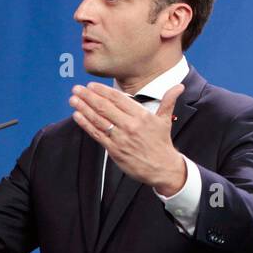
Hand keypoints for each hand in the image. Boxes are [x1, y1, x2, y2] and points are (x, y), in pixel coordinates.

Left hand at [69, 82, 187, 195]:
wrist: (162, 167)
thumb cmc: (161, 143)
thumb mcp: (165, 120)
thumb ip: (168, 101)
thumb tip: (178, 87)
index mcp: (142, 115)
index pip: (119, 99)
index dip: (103, 91)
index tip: (91, 85)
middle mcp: (130, 125)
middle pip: (105, 107)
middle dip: (89, 96)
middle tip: (77, 89)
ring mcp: (121, 138)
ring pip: (98, 120)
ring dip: (84, 108)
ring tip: (73, 100)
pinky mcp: (114, 150)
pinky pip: (97, 134)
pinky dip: (86, 124)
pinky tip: (77, 116)